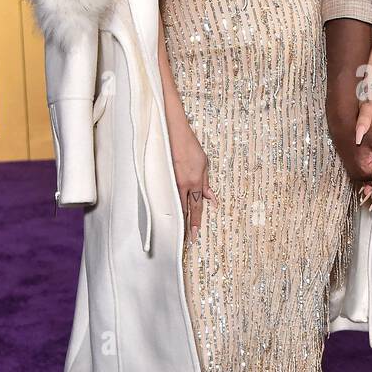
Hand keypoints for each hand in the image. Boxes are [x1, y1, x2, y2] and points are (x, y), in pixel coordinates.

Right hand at [169, 118, 217, 240]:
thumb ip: (206, 184)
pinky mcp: (159, 177)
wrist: (171, 130)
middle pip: (182, 210)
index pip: (195, 207)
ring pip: (172, 204)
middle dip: (184, 226)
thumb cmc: (189, 145)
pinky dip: (165, 205)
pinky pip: (163, 195)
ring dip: (174, 218)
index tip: (193, 236)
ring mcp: (168, 181)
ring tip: (172, 233)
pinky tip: (162, 214)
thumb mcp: (204, 164)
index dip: (194, 222)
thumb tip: (212, 200)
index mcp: (193, 181)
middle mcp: (180, 184)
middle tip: (184, 241)